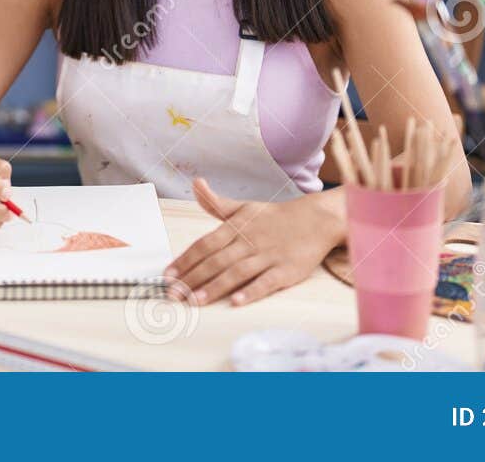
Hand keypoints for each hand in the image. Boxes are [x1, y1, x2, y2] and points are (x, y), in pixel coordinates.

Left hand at [164, 178, 342, 305]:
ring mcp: (268, 256)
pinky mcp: (286, 270)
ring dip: (214, 287)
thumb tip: (195, 183)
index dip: (185, 260)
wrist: (316, 219)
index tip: (168, 275)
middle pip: (216, 260)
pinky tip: (236, 301)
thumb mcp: (244, 207)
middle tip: (173, 293)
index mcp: (237, 226)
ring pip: (236, 272)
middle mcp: (249, 240)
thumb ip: (216, 203)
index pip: (204, 244)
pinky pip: (266, 282)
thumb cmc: (275, 217)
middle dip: (192, 278)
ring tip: (195, 301)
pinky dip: (251, 291)